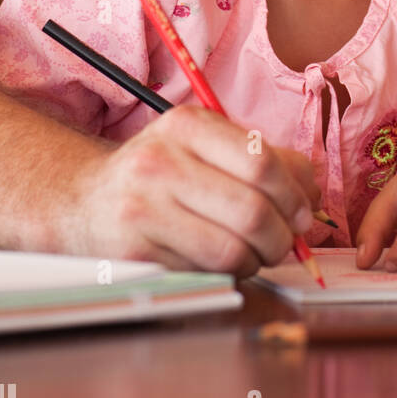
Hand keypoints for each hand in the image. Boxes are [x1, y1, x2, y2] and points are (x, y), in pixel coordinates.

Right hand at [66, 105, 320, 276]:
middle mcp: (162, 160)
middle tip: (287, 241)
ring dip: (259, 259)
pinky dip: (229, 272)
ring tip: (257, 253)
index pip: (262, 160)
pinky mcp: (135, 250)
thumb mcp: (203, 145)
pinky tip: (226, 261)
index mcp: (187, 124)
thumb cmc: (159, 173)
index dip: (295, 193)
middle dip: (283, 234)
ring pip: (232, 247)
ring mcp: (144, 206)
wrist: (84, 201)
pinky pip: (205, 270)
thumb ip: (261, 158)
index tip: (304, 212)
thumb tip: (313, 190)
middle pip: (252, 208)